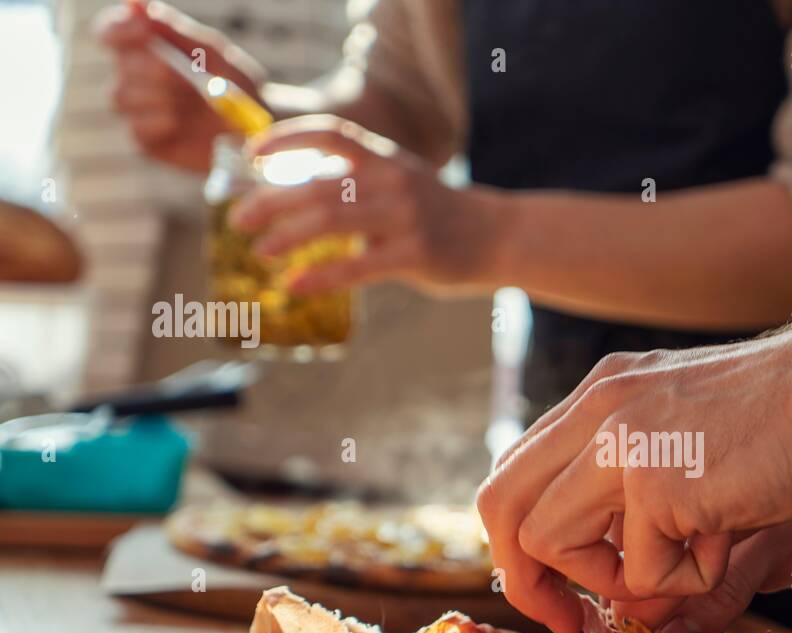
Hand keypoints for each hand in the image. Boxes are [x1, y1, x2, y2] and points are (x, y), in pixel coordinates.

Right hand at [97, 1, 266, 172]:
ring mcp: (139, 112)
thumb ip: (174, 29)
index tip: (142, 30)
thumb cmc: (234, 84)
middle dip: (151, 70)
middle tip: (183, 78)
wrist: (258, 129)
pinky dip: (157, 123)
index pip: (109, 32)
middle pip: (120, 68)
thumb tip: (134, 3)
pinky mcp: (147, 142)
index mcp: (145, 50)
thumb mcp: (211, 53)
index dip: (118, 28)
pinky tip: (178, 122)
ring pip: (121, 98)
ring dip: (156, 96)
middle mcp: (135, 78)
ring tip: (188, 100)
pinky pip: (135, 129)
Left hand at [227, 115, 509, 294]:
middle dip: (272, 201)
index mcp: (386, 158)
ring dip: (288, 235)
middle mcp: (393, 180)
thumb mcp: (400, 183)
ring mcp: (405, 217)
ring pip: (332, 221)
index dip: (288, 139)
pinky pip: (357, 266)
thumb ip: (358, 187)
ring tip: (261, 250)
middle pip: (320, 185)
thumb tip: (298, 205)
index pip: (331, 134)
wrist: (496, 236)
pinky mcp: (415, 254)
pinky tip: (296, 285)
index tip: (253, 154)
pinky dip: (321, 276)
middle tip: (240, 218)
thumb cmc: (438, 214)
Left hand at [476, 328, 791, 632]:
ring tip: (688, 557)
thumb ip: (642, 491)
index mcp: (604, 394)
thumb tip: (617, 591)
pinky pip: (640, 574)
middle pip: (501, 504)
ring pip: (548, 543)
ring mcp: (619, 443)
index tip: (561, 584)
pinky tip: (733, 534)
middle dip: (523, 577)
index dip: (522, 538)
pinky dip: (691, 581)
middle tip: (565, 619)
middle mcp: (597, 409)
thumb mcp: (693, 440)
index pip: (518, 470)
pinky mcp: (654, 482)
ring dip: (613, 581)